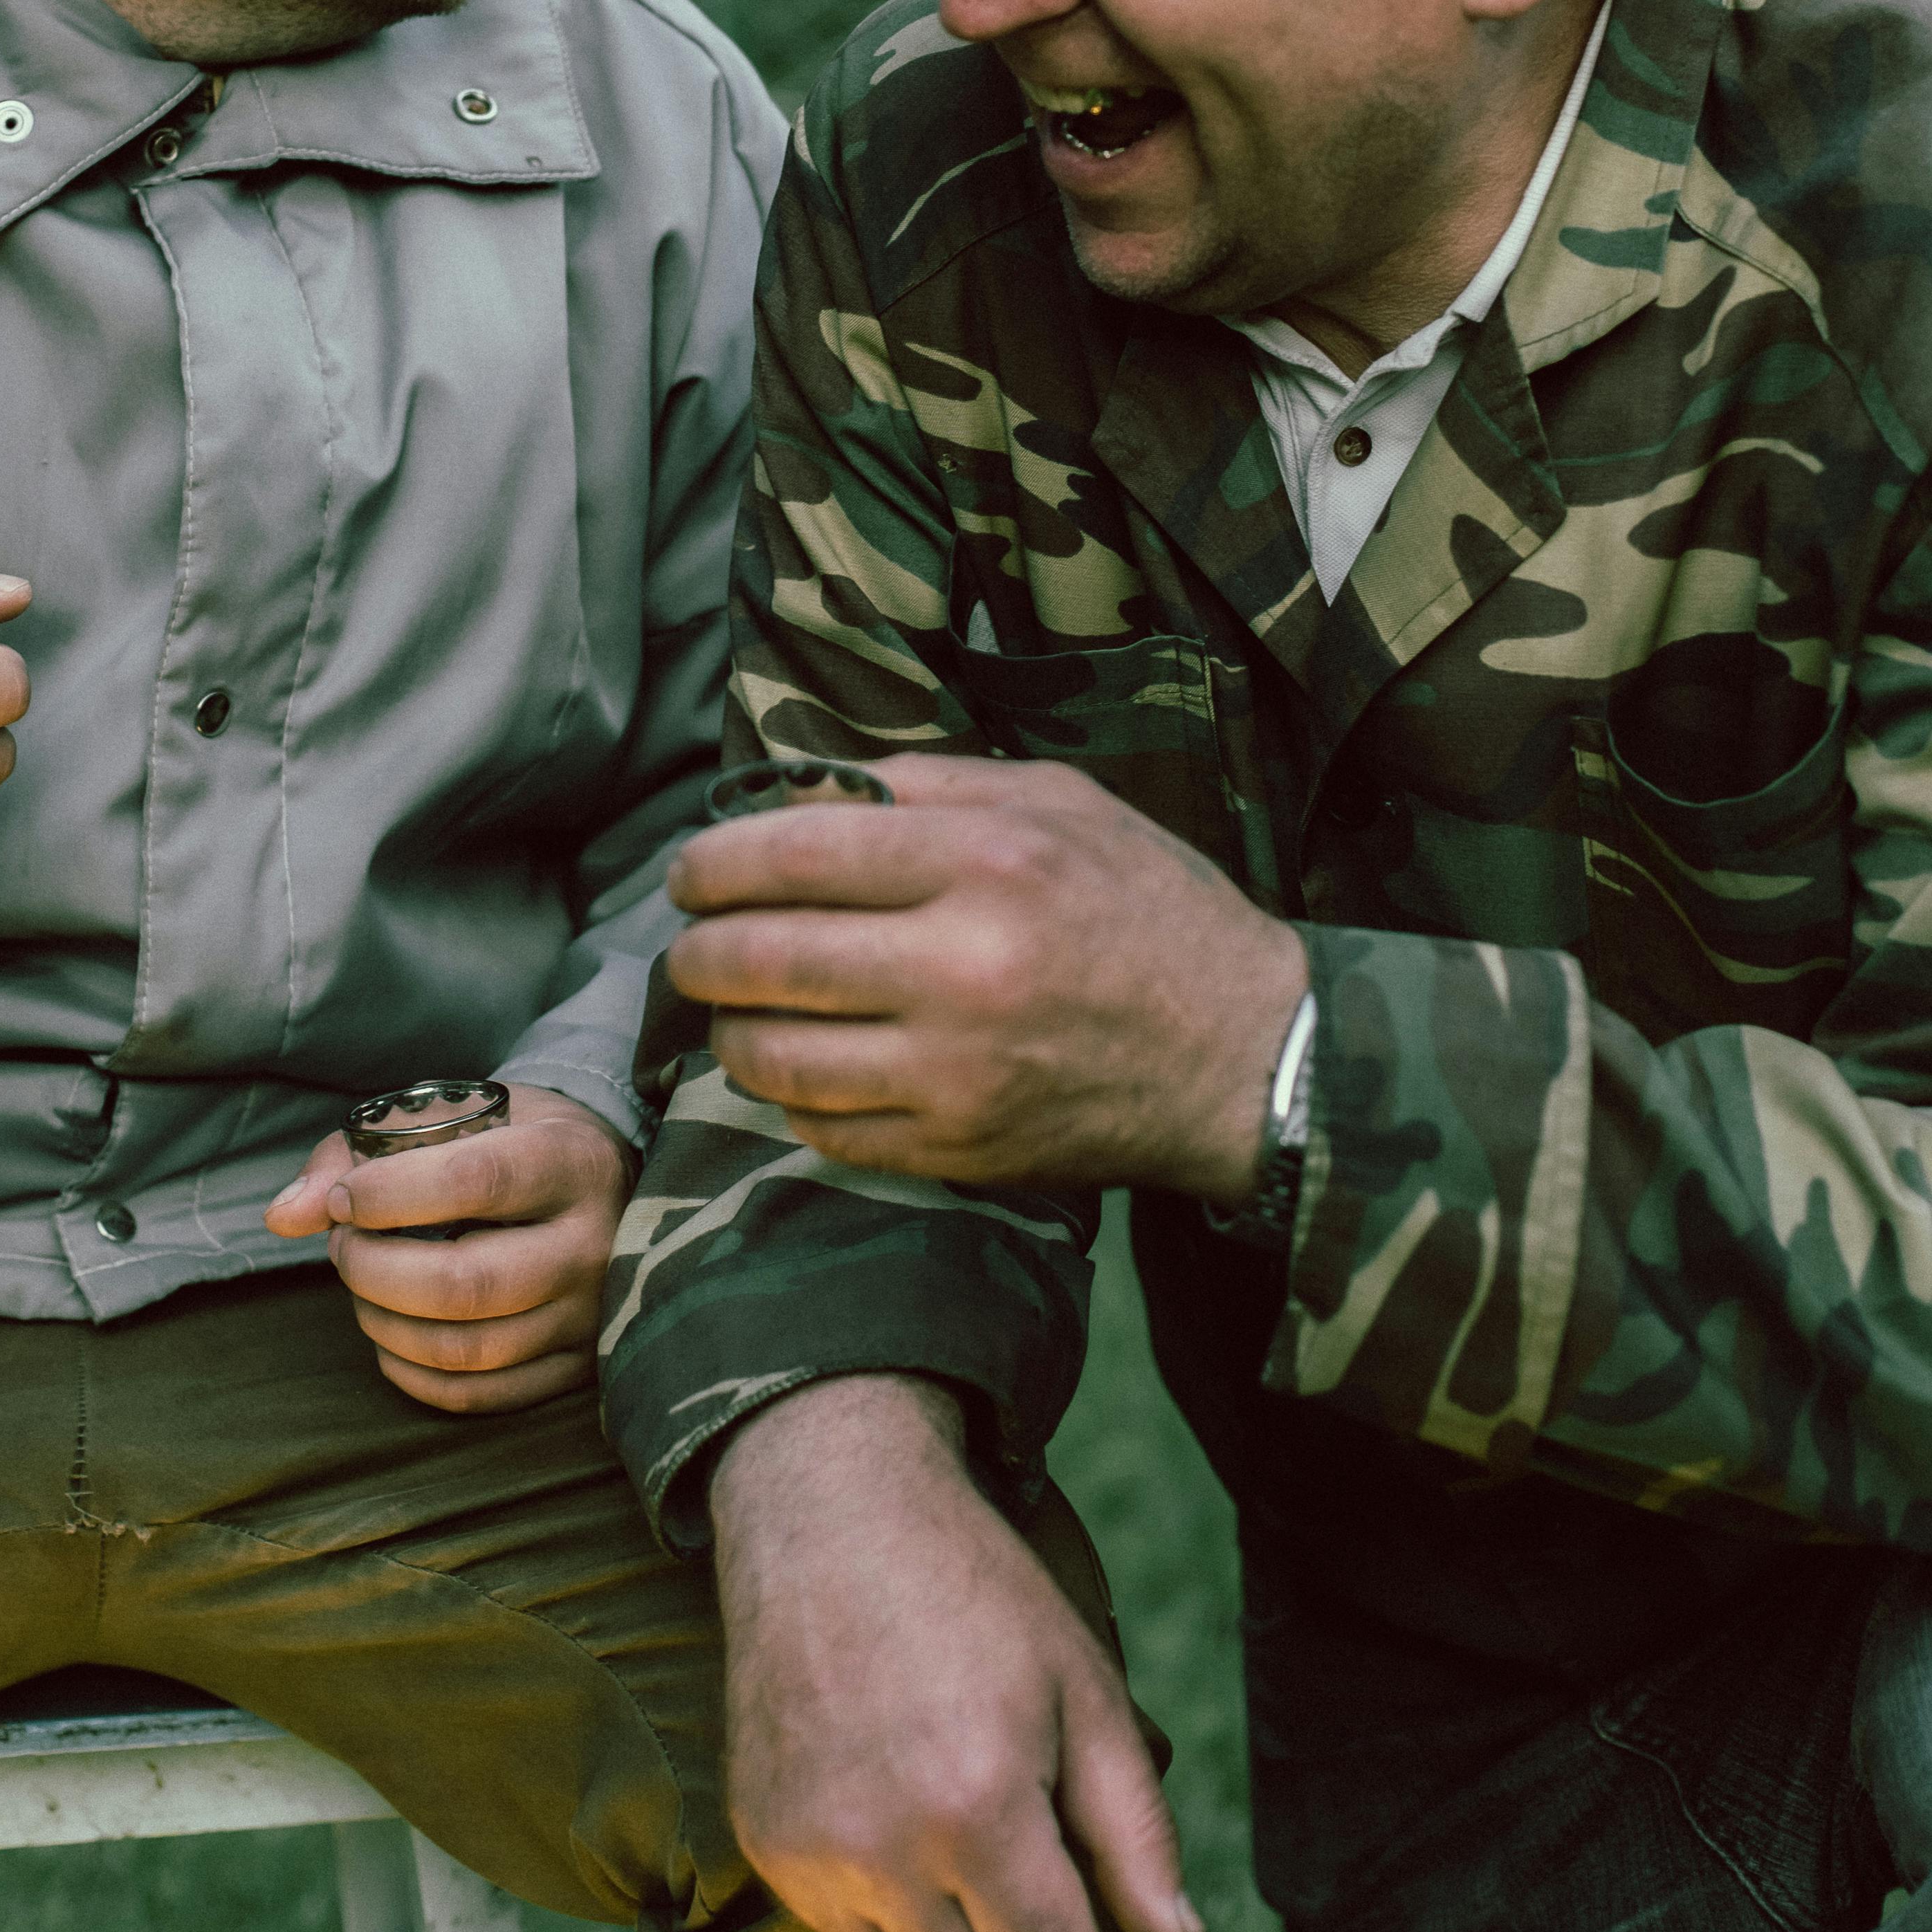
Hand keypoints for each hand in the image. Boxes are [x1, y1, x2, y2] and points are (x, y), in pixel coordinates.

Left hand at [265, 1082, 628, 1415]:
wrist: (601, 1182)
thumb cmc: (507, 1141)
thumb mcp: (450, 1115)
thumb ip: (357, 1155)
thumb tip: (284, 1217)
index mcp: (571, 1160)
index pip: (477, 1181)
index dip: (391, 1194)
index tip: (345, 1199)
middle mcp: (592, 1242)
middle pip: (467, 1282)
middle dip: (375, 1270)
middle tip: (343, 1245)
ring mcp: (589, 1314)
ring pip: (469, 1348)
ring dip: (386, 1323)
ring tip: (361, 1286)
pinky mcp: (576, 1367)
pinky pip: (482, 1395)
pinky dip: (415, 1375)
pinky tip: (389, 1338)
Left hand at [664, 752, 1306, 1201]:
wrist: (1242, 1055)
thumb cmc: (1148, 910)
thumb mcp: (1058, 802)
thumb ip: (927, 783)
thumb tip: (801, 788)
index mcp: (986, 860)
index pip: (792, 854)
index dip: (713, 862)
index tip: (689, 871)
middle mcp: (963, 966)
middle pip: (764, 957)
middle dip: (698, 948)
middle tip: (691, 941)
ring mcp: (955, 1071)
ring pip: (774, 1055)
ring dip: (727, 1028)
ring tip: (732, 1005)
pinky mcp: (957, 1148)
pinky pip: (822, 1127)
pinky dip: (787, 1096)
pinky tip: (797, 1064)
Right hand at [712, 1376, 1199, 1931]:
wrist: (829, 1514)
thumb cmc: (976, 1596)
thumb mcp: (1087, 1692)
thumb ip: (1134, 1834)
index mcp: (981, 1807)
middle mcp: (886, 1848)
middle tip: (1054, 1876)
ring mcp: (813, 1851)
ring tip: (980, 1842)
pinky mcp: (766, 1841)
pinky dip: (895, 1919)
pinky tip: (910, 1832)